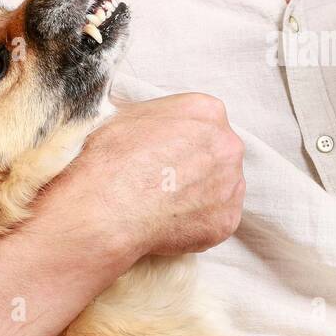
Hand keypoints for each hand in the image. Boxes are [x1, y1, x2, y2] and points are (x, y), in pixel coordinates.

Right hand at [34, 93, 246, 261]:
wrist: (105, 206)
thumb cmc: (109, 158)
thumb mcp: (124, 114)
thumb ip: (149, 115)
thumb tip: (140, 119)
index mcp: (206, 111)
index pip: (205, 123)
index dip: (183, 141)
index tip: (167, 154)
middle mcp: (228, 144)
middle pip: (218, 155)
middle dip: (197, 167)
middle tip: (166, 181)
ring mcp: (231, 184)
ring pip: (221, 188)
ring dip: (201, 195)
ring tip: (166, 205)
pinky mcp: (227, 219)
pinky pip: (217, 220)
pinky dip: (198, 224)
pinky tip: (171, 223)